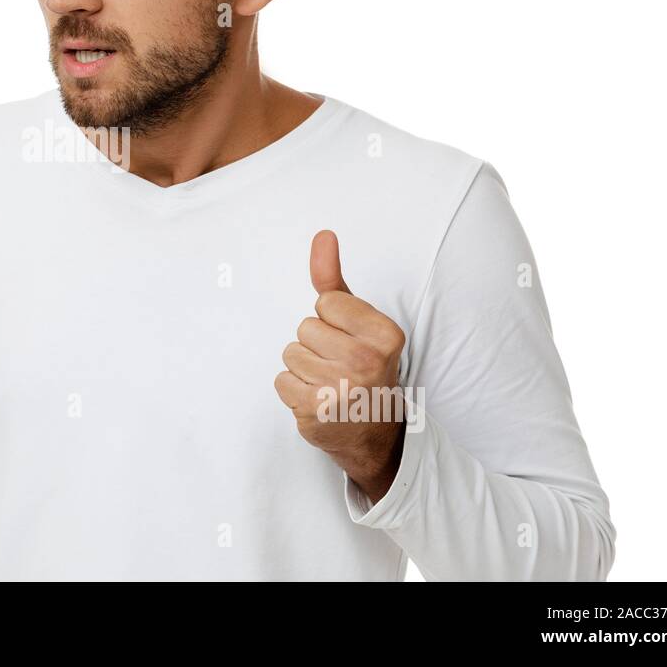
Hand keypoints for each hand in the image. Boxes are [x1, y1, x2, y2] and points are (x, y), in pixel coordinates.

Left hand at [274, 230, 406, 503]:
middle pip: (305, 327)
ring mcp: (342, 389)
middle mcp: (367, 362)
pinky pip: (281, 380)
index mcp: (385, 334)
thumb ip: (334, 278)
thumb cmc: (362, 365)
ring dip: (303, 368)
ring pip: (290, 353)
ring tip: (329, 382)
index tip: (351, 340)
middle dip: (316, 344)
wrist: (373, 432)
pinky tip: (317, 399)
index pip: (326, 303)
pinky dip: (293, 391)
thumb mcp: (358, 320)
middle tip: (339, 366)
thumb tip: (322, 234)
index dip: (332, 320)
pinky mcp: (317, 412)